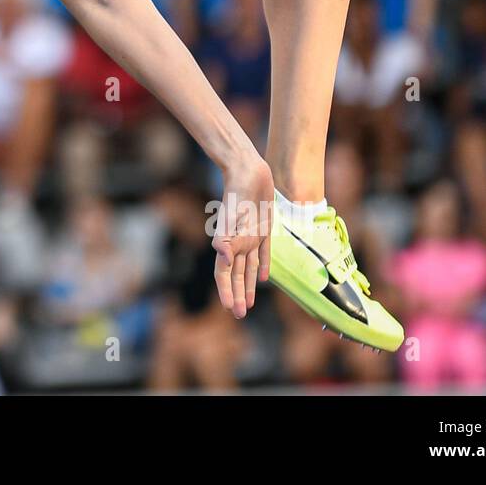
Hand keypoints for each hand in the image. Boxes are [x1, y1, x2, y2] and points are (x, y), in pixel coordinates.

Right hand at [212, 159, 273, 318]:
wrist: (247, 170)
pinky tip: (263, 279)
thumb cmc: (238, 190)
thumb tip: (221, 254)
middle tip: (239, 315)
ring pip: (248, 267)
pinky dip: (262, 267)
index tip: (229, 308)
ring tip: (249, 304)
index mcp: (228, 241)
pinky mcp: (262, 229)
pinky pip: (262, 253)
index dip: (226, 290)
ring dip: (247, 285)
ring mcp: (249, 236)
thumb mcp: (233, 213)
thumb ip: (227, 234)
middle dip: (237, 294)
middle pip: (235, 274)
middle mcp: (237, 242)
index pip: (224, 272)